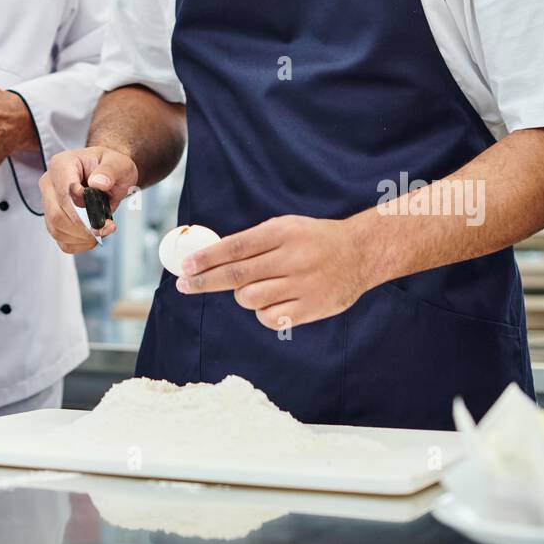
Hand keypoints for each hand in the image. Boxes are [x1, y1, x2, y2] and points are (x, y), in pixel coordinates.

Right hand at [39, 147, 136, 253]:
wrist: (109, 175)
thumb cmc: (111, 166)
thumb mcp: (118, 163)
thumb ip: (110, 171)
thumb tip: (98, 183)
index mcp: (61, 165)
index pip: (65, 194)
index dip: (83, 211)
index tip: (102, 218)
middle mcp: (50, 183)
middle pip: (57, 216)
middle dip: (84, 227)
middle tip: (107, 227)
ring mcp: (49, 203)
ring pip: (57, 230)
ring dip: (83, 237)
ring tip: (104, 229)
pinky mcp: (54, 220)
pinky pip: (62, 241)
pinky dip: (81, 244)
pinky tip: (95, 235)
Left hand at [174, 214, 368, 328]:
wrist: (360, 253)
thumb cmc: (313, 239)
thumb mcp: (285, 226)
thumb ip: (252, 242)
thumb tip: (210, 257)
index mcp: (283, 232)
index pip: (235, 247)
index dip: (207, 258)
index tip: (185, 265)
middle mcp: (292, 258)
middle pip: (236, 274)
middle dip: (204, 281)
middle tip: (183, 284)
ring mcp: (302, 285)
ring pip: (249, 298)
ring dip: (241, 295)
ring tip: (254, 286)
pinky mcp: (311, 308)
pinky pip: (268, 317)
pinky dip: (262, 311)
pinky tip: (273, 300)